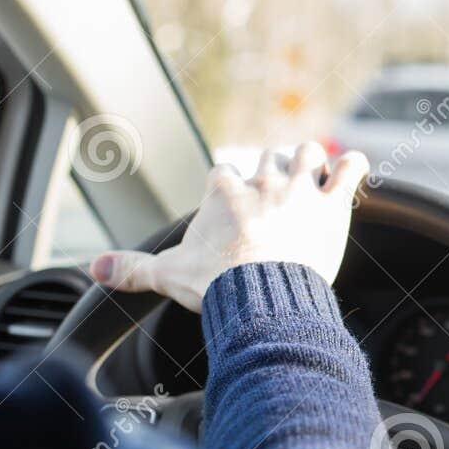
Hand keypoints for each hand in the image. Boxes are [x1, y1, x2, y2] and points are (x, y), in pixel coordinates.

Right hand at [90, 144, 368, 311]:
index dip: (232, 186)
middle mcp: (261, 181)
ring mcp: (299, 189)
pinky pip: (349, 168)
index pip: (226, 172)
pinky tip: (352, 170)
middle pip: (268, 158)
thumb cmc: (215, 284)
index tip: (236, 202)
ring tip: (314, 176)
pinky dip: (352, 166)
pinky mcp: (331, 205)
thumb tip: (96, 270)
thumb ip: (134, 268)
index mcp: (223, 192)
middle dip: (274, 172)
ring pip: (308, 153)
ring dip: (311, 161)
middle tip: (278, 195)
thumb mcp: (168, 274)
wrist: (260, 295)